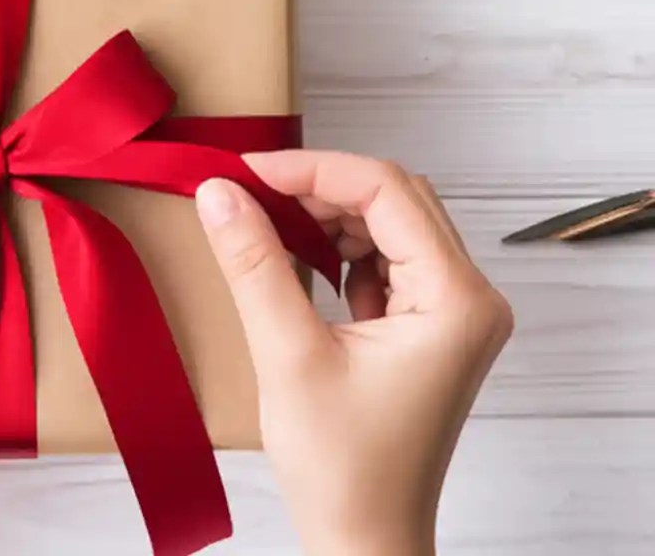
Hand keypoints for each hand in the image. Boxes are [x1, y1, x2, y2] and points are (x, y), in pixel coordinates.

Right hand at [195, 152, 512, 555]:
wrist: (364, 538)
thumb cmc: (343, 469)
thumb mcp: (287, 356)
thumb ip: (254, 264)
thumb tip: (220, 194)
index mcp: (457, 301)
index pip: (387, 192)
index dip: (314, 171)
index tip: (248, 173)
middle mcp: (469, 299)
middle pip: (395, 200)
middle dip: (319, 188)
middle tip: (249, 192)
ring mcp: (451, 314)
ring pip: (389, 226)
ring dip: (326, 217)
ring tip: (264, 223)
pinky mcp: (427, 328)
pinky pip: (384, 261)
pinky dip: (337, 250)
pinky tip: (294, 261)